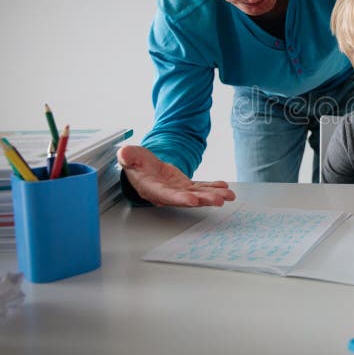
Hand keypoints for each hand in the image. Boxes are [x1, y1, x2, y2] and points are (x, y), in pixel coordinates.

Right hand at [117, 145, 235, 206]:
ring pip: (197, 194)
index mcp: (151, 188)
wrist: (142, 167)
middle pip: (186, 198)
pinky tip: (224, 187)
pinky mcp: (185, 186)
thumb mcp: (129, 156)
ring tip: (229, 196)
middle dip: (203, 199)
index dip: (179, 199)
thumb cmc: (135, 163)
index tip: (192, 200)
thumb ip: (128, 156)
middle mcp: (166, 193)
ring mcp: (177, 191)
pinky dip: (213, 187)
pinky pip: (200, 187)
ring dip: (213, 195)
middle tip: (219, 200)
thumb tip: (125, 154)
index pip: (166, 195)